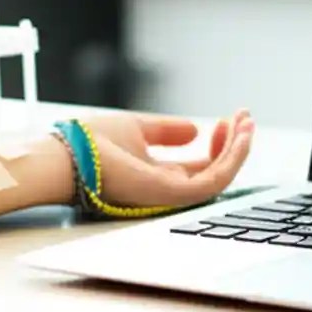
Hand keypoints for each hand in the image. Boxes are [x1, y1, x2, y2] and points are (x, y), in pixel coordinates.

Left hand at [80, 109, 253, 208]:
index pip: (200, 166)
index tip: (227, 118)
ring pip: (220, 178)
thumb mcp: (137, 129)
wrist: (64, 156)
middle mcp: (167, 188)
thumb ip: (166, 131)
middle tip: (245, 118)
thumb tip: (196, 129)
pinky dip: (231, 159)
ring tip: (248, 123)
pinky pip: (213, 181)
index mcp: (157, 175)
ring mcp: (169, 194)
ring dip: (239, 150)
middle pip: (214, 172)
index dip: (220, 143)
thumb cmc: (90, 144)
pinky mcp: (169, 193)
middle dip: (235, 144)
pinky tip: (239, 135)